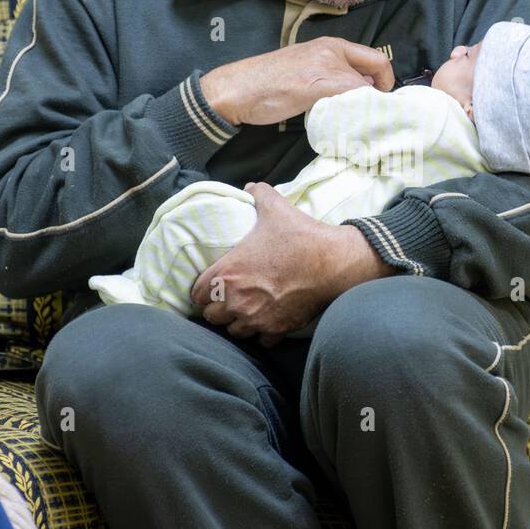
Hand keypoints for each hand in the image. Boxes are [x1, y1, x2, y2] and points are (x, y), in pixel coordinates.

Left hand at [189, 181, 393, 346]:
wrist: (332, 262)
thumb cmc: (300, 236)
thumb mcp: (275, 208)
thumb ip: (258, 195)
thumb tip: (250, 187)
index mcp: (227, 273)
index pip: (197, 293)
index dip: (202, 288)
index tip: (211, 284)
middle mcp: (237, 301)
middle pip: (211, 316)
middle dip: (217, 307)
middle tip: (228, 297)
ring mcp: (257, 319)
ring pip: (234, 331)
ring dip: (237, 321)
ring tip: (246, 310)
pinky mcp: (277, 330)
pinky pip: (261, 341)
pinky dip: (263, 332)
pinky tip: (268, 319)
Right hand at [199, 36, 394, 126]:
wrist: (237, 89)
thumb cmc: (267, 84)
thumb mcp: (306, 71)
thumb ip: (333, 75)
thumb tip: (360, 90)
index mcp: (329, 45)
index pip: (374, 57)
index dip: (384, 80)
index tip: (378, 100)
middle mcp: (331, 50)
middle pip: (378, 67)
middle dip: (384, 92)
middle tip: (378, 113)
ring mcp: (325, 65)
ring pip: (365, 86)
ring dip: (370, 105)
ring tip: (364, 123)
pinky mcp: (317, 84)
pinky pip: (351, 98)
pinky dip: (357, 113)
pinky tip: (350, 126)